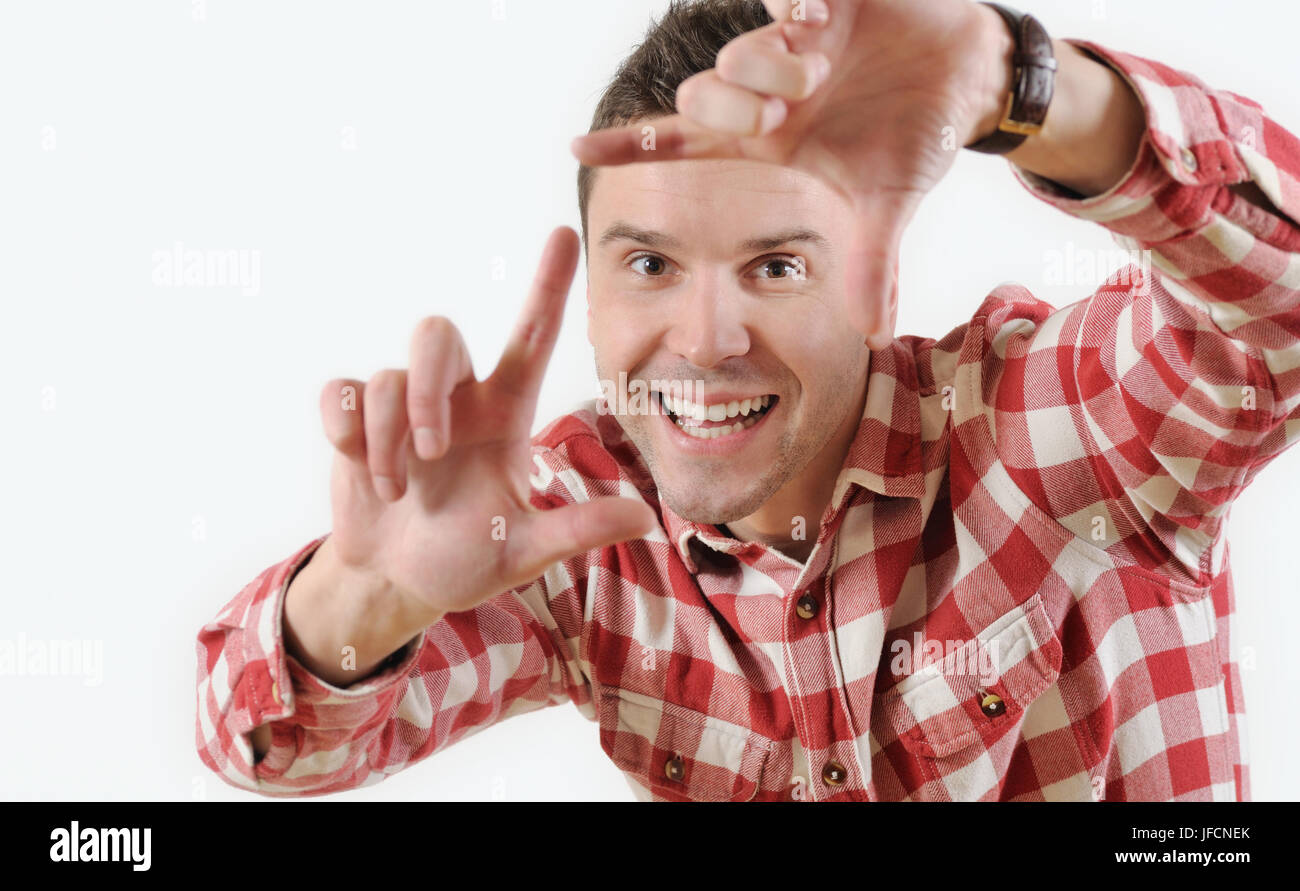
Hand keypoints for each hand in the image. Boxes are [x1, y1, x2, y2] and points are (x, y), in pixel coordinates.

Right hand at [319, 226, 657, 622]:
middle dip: (425, 390)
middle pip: (435, 332)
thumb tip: (644, 518)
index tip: (567, 233)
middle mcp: (456, 397)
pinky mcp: (355, 419)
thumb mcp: (524, 552)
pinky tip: (362, 468)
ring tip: (396, 491)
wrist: (396, 581)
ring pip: (386, 375)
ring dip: (386, 439)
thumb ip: (576, 531)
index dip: (548, 285)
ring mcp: (402, 405)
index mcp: (504, 414)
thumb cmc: (466, 559)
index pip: (531, 337)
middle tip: (430, 452)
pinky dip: (348, 433)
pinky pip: (341, 392)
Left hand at [571, 0, 1011, 348]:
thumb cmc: (914, 133)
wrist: (968, 74)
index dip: (632, 146)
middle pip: (704, 97)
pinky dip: (793, 5)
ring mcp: (793, 41)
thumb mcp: (886, 203)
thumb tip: (873, 337)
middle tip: (781, 112)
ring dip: (771, 66)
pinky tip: (819, 14)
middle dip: (730, 109)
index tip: (575, 149)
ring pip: (740, 54)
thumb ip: (870, 264)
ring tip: (819, 67)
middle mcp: (768, 88)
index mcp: (771, 135)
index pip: (686, 142)